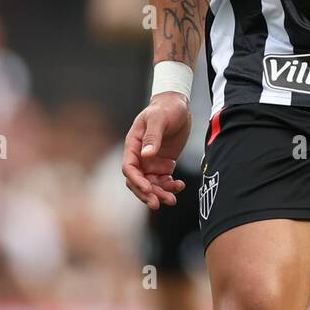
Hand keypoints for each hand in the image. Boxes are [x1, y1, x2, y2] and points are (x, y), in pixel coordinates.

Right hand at [122, 92, 192, 209]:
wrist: (178, 106)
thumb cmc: (166, 108)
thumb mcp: (159, 119)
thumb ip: (152, 137)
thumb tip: (146, 155)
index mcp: (133, 145)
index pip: (129, 168)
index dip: (137, 181)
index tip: (148, 189)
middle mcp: (140, 156)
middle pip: (138, 181)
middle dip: (147, 194)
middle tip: (159, 203)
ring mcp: (151, 161)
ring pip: (151, 184)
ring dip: (160, 193)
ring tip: (173, 199)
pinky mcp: (164, 164)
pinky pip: (163, 181)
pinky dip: (170, 186)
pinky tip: (180, 186)